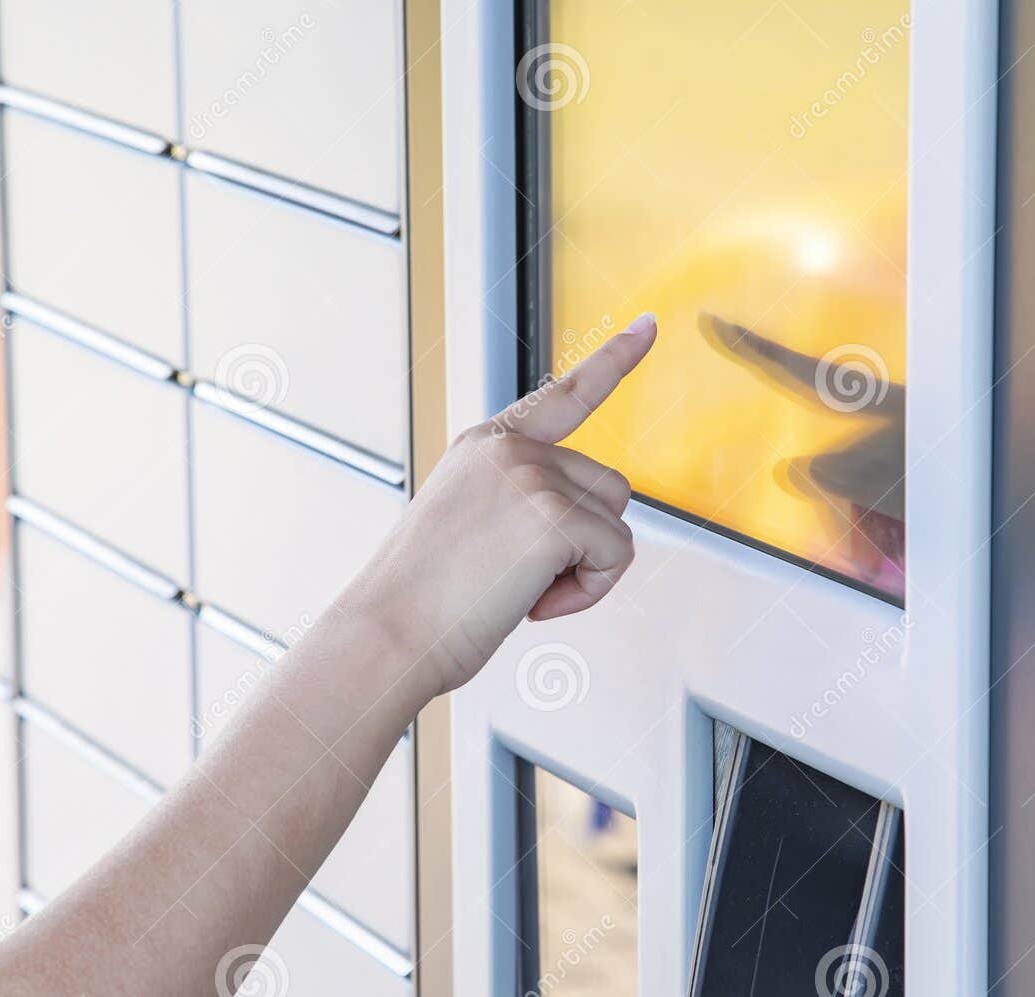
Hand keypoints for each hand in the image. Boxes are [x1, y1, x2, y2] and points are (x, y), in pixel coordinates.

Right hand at [340, 313, 656, 697]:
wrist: (385, 634)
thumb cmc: (421, 604)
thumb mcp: (469, 527)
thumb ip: (522, 504)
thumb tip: (584, 527)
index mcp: (485, 445)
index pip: (564, 395)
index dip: (614, 360)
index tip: (649, 324)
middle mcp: (511, 449)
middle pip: (609, 487)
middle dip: (585, 543)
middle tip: (519, 582)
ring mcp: (533, 476)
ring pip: (617, 523)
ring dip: (587, 569)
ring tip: (521, 593)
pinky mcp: (554, 515)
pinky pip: (616, 556)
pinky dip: (589, 592)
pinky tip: (533, 604)